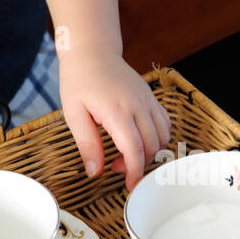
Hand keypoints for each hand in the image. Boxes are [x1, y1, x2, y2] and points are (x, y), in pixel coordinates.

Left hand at [56, 47, 171, 190]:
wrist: (92, 52)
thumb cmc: (79, 80)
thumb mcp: (73, 114)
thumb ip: (87, 144)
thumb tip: (95, 172)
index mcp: (117, 111)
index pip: (134, 150)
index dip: (134, 172)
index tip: (129, 186)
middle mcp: (138, 105)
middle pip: (151, 146)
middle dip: (137, 164)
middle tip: (113, 165)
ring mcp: (148, 100)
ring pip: (163, 136)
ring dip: (150, 152)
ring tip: (125, 152)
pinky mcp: (151, 97)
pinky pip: (165, 122)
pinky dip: (158, 137)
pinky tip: (139, 138)